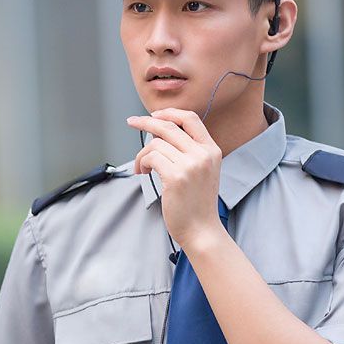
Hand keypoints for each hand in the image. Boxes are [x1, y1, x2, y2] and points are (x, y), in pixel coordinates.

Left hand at [126, 108, 224, 249]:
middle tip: (132, 122)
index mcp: (211, 150)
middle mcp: (203, 154)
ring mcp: (191, 165)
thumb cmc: (196, 203)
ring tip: (142, 167)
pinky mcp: (176, 177)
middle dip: (145, 122)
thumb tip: (159, 133)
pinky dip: (142, 163)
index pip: (191, 119)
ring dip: (142, 154)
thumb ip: (188, 151)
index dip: (169, 113)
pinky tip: (143, 172)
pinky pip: (151, 157)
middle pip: (169, 126)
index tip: (153, 115)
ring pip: (156, 143)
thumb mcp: (202, 171)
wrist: (201, 229)